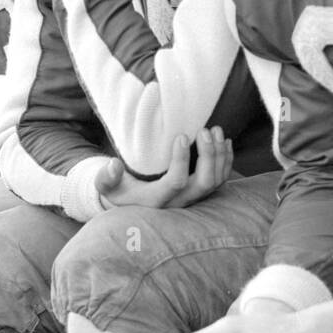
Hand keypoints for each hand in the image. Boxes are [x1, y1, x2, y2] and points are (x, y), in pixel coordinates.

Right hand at [96, 127, 231, 210]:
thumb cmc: (118, 189)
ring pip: (215, 182)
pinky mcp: (199, 194)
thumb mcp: (106, 185)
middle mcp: (178, 203)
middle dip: (209, 155)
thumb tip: (114, 165)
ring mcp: (191, 199)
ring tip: (215, 130)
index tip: (181, 136)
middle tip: (204, 129)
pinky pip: (220, 181)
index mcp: (155, 200)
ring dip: (219, 155)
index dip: (182, 160)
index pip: (175, 182)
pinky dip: (226, 161)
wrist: (131, 203)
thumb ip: (106, 177)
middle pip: (204, 183)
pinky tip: (225, 142)